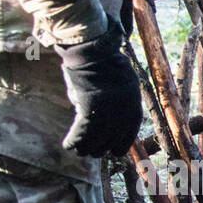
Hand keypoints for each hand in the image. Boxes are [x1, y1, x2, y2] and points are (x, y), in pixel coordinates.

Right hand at [55, 22, 142, 156]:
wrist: (94, 49)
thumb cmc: (105, 64)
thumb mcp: (122, 85)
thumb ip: (118, 104)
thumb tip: (108, 123)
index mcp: (134, 106)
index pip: (130, 133)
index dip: (120, 144)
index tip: (113, 151)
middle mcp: (124, 112)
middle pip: (113, 139)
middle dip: (101, 148)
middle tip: (92, 152)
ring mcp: (108, 111)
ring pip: (96, 139)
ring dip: (86, 148)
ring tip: (79, 151)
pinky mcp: (90, 108)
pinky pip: (82, 132)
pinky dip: (74, 140)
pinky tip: (68, 145)